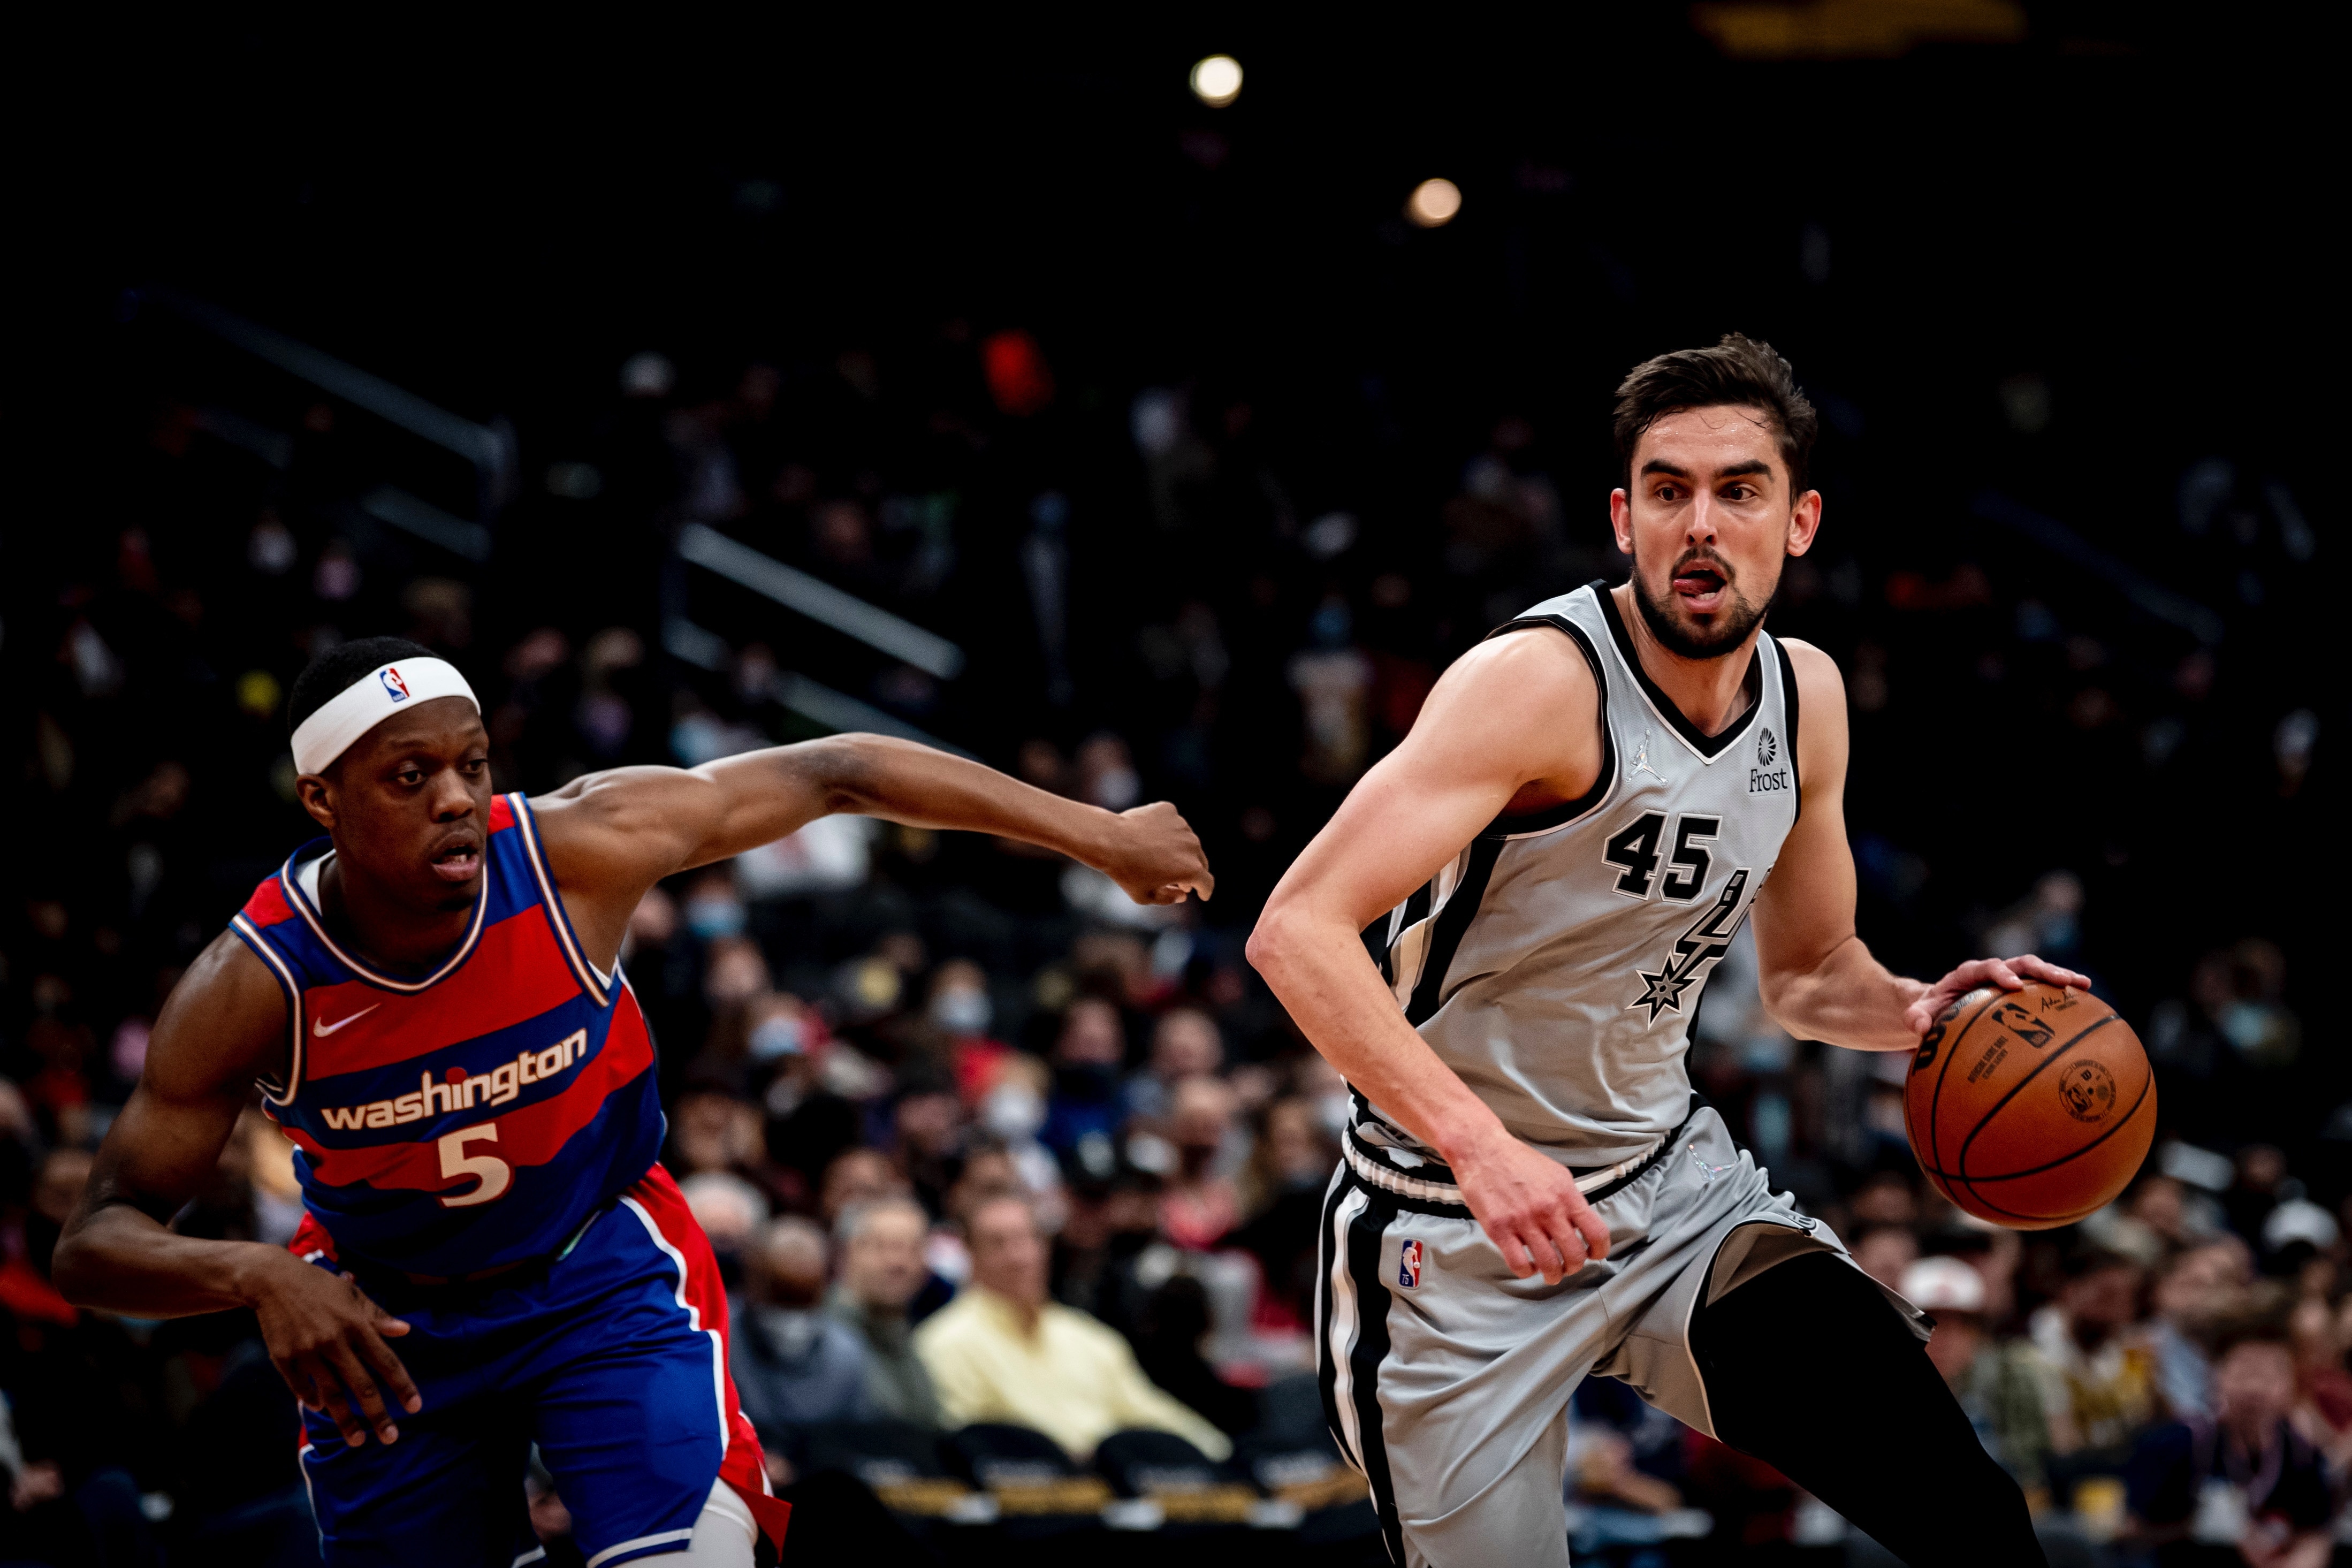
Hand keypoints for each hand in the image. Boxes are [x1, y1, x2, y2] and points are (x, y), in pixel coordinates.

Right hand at [246, 1248, 420, 1446]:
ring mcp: (307, 1351)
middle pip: (361, 1385)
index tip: (415, 1407)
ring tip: (358, 1441)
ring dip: (345, 1420)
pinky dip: (313, 1400)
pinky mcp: (284, 1358)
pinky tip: (323, 1410)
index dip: (402, 1386)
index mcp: (355, 1324)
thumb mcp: (352, 1294)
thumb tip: (405, 1330)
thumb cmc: (319, 1286)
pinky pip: (301, 1387)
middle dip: (377, 1415)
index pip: (385, 1361)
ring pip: (331, 1393)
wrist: (272, 1281)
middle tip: (390, 1437)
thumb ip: (377, 1316)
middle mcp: (334, 1341)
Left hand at [1099, 801, 1213, 905]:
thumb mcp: (1145, 897)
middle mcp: (1192, 845)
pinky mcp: (1169, 810)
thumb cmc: (1126, 872)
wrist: (1109, 840)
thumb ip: (1168, 899)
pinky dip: (1167, 831)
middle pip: (1200, 861)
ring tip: (1160, 857)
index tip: (1202, 894)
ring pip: (1187, 841)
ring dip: (1180, 850)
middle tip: (1180, 879)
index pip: (1207, 883)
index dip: (1205, 891)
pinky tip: (1151, 837)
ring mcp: (1182, 825)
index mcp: (1191, 869)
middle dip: (1193, 872)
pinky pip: (1173, 823)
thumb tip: (1182, 895)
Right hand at [1449, 1129, 1610, 1283]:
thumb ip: (1570, 1199)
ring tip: (1550, 1273)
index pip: (1596, 1232)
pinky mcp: (1499, 1230)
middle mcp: (1547, 1209)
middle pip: (1574, 1255)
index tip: (1594, 1255)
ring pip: (1549, 1264)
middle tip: (1568, 1266)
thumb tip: (1581, 1223)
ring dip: (1552, 1274)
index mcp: (1565, 1194)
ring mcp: (1523, 1220)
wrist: (1482, 1150)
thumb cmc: (1516, 1159)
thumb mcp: (1555, 1173)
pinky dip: (1527, 1272)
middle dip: (1574, 1267)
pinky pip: (1519, 1264)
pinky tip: (1527, 1265)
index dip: (1600, 1250)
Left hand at [1902, 953, 2090, 1035]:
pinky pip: (2044, 992)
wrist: (1941, 1006)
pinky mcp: (2023, 993)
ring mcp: (2011, 980)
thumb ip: (1916, 1018)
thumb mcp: (1920, 1013)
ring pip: (2038, 973)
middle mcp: (1994, 972)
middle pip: (2021, 964)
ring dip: (2061, 977)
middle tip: (2064, 982)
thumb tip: (1919, 1028)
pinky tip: (2088, 1007)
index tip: (2013, 986)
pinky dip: (2063, 996)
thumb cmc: (1933, 1010)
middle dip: (2043, 970)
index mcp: (1969, 973)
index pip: (1987, 967)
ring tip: (2084, 986)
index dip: (2001, 973)